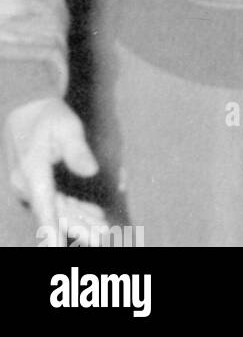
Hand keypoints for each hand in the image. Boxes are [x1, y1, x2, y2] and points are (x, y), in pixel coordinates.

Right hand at [3, 97, 98, 241]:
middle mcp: (26, 183)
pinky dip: (74, 209)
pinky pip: (55, 202)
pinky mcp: (36, 185)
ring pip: (56, 210)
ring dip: (79, 220)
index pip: (43, 206)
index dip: (51, 229)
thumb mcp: (66, 126)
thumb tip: (91, 170)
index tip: (56, 248)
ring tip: (102, 228)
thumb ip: (77, 150)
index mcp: (32, 170)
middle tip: (102, 235)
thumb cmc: (48, 115)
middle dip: (78, 227)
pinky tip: (93, 214)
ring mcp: (29, 186)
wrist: (28, 107)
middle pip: (54, 212)